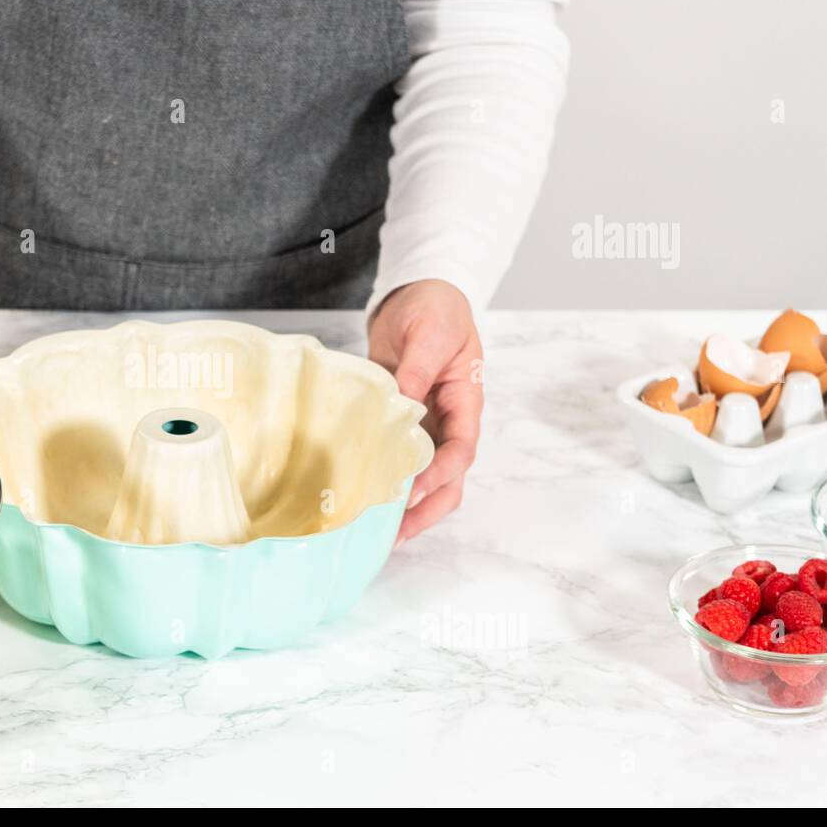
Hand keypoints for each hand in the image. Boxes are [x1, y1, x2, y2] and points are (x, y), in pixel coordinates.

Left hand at [368, 279, 482, 544]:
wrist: (415, 293)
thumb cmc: (434, 309)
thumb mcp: (430, 336)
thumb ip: (416, 373)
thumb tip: (402, 409)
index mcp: (465, 402)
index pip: (461, 451)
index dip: (439, 475)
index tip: (413, 491)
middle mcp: (447, 422)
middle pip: (448, 479)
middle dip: (427, 509)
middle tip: (396, 533)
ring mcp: (424, 426)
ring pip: (424, 477)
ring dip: (406, 504)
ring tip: (378, 529)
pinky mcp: (396, 422)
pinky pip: (394, 458)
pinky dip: (383, 478)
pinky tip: (362, 495)